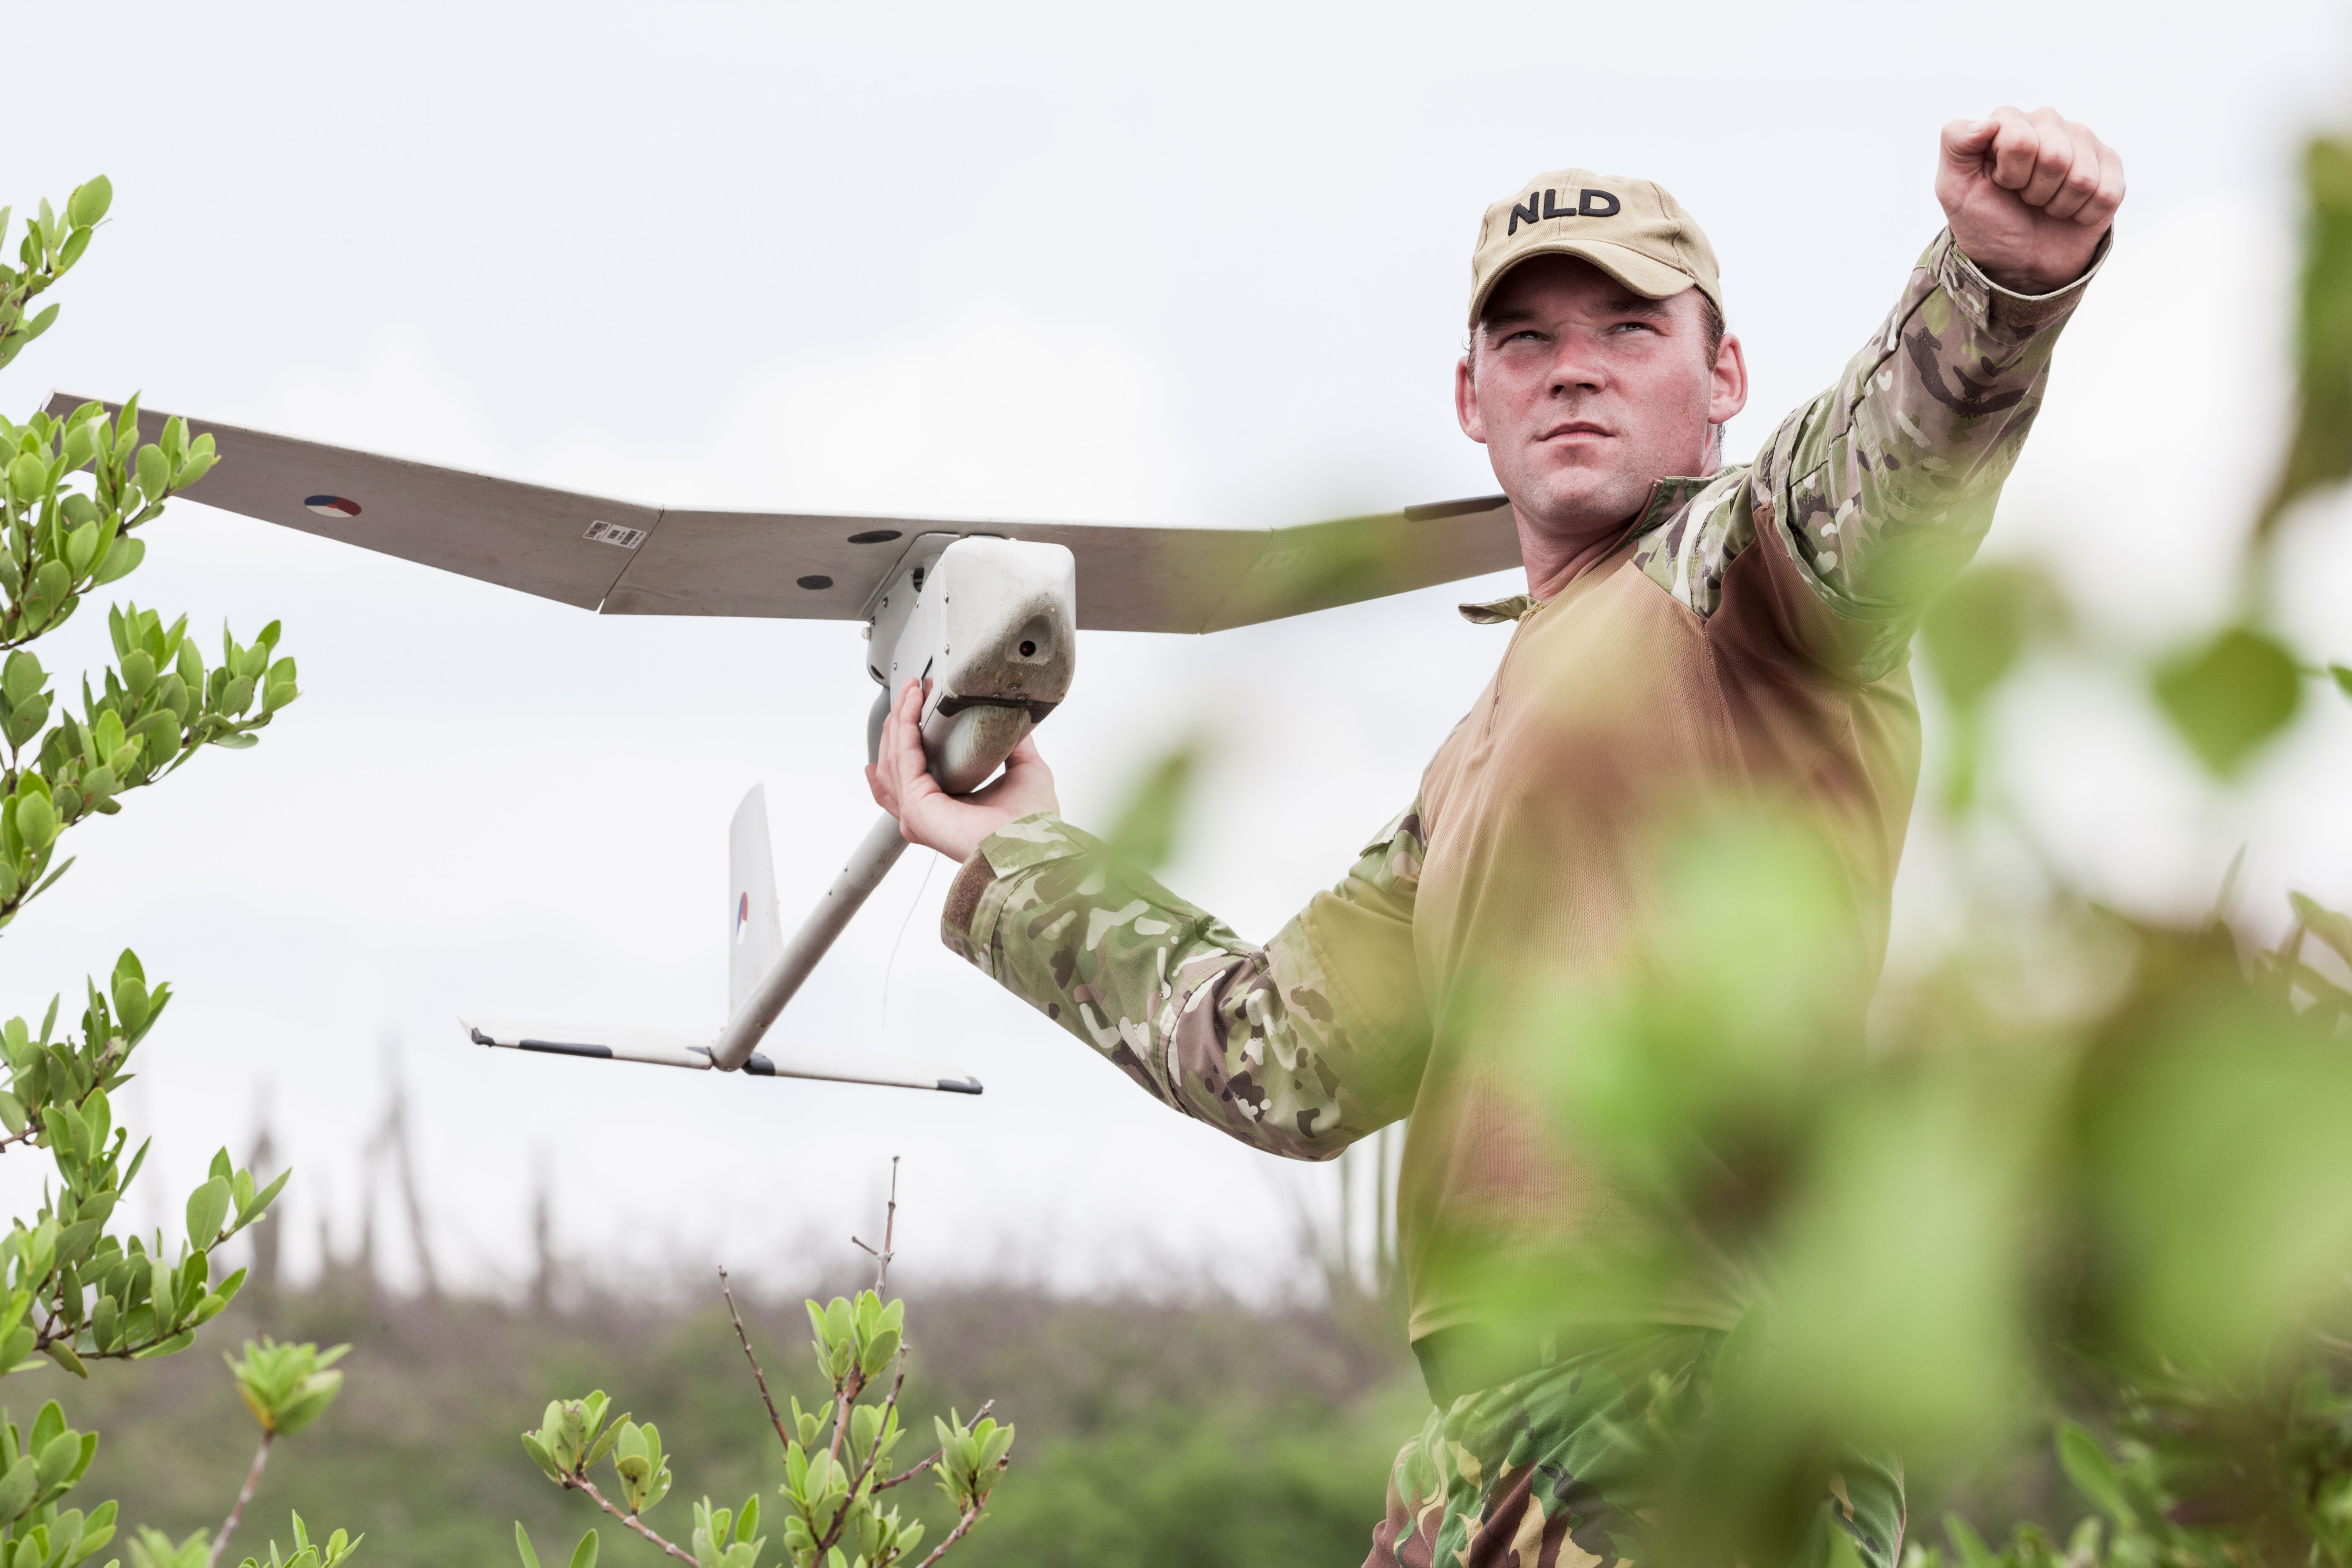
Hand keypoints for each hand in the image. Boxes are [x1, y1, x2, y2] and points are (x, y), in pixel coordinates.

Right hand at [864, 677, 1059, 862]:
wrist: (1032, 842)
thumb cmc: (1030, 822)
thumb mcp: (1025, 770)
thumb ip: (1014, 746)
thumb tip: (1016, 722)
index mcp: (945, 807)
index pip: (911, 773)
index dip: (909, 739)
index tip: (915, 708)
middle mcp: (925, 812)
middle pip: (895, 762)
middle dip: (899, 723)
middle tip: (910, 692)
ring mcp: (916, 812)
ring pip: (893, 758)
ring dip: (899, 719)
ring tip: (910, 691)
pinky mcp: (916, 805)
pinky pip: (902, 758)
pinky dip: (904, 727)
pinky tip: (911, 704)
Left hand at [1937, 106, 2123, 293]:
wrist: (2018, 258)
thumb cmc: (1985, 220)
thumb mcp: (1954, 188)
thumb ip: (1955, 143)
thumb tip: (1986, 123)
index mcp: (2009, 120)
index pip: (2020, 140)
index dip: (2010, 174)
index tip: (2001, 184)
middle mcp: (2048, 120)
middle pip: (2055, 157)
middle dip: (2034, 191)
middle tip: (2024, 197)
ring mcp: (2083, 139)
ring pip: (2082, 177)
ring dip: (2059, 204)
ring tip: (2045, 204)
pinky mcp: (2110, 164)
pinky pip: (2107, 193)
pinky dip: (2084, 214)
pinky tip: (2071, 210)